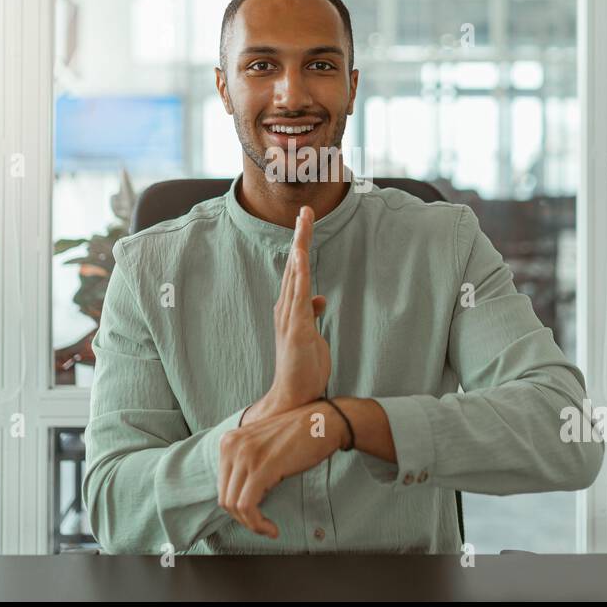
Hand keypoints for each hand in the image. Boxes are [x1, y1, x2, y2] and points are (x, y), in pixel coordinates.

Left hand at [218, 400, 345, 537]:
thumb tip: (239, 497)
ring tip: (268, 528)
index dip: (237, 507)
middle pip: (225, 497)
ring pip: (234, 505)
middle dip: (243, 518)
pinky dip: (257, 524)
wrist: (322, 422)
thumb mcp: (262, 445)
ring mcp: (245, 456)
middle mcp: (232, 446)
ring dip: (251, 524)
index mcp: (229, 441)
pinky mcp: (261, 469)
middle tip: (262, 525)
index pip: (222, 485)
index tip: (255, 515)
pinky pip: (248, 506)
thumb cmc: (299, 436)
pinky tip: (272, 529)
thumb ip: (245, 463)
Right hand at [265, 205, 330, 411]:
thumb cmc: (303, 367)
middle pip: (295, 265)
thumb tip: (320, 298)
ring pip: (296, 275)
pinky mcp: (295, 330)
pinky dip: (298, 275)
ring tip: (303, 222)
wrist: (294, 396)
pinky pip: (298, 297)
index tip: (306, 221)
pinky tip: (299, 257)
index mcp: (291, 308)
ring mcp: (289, 318)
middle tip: (306, 210)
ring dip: (299, 247)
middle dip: (300, 237)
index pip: (297, 271)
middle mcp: (286, 308)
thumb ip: (313, 314)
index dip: (301, 245)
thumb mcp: (313, 335)